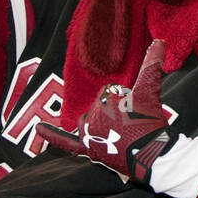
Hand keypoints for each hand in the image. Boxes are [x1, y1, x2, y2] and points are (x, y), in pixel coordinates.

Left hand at [36, 40, 176, 182]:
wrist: (151, 156)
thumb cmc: (150, 123)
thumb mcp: (150, 92)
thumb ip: (152, 66)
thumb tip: (160, 41)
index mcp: (104, 100)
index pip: (110, 93)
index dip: (126, 102)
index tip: (138, 113)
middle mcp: (92, 116)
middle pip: (100, 107)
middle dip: (116, 114)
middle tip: (133, 125)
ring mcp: (88, 133)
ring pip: (87, 120)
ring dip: (98, 122)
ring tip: (118, 131)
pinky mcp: (87, 149)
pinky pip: (65, 142)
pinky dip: (51, 135)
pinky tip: (38, 129)